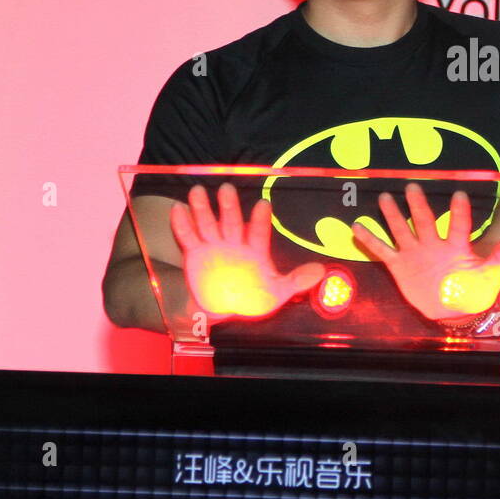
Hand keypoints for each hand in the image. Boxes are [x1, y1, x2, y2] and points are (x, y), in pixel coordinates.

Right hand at [170, 182, 323, 321]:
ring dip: (203, 209)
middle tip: (227, 189)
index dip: (260, 220)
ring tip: (198, 191)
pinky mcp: (195, 253)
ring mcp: (214, 246)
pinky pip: (188, 237)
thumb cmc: (252, 297)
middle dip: (229, 207)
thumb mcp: (276, 293)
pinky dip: (183, 224)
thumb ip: (296, 281)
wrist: (223, 309)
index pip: (258, 232)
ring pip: (208, 224)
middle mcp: (234, 242)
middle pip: (231, 222)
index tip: (263, 205)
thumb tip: (321, 272)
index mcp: (255, 249)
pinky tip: (178, 208)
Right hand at [351, 182, 499, 321]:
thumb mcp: (491, 277)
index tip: (460, 195)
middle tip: (413, 186)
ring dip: (393, 215)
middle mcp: (434, 245)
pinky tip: (358, 226)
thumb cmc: (473, 291)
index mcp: (457, 247)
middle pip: (426, 221)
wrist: (453, 310)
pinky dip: (370, 240)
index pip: (459, 226)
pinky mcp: (400, 266)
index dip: (460, 212)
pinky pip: (382, 251)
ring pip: (402, 230)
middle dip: (419, 205)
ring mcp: (415, 253)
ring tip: (384, 197)